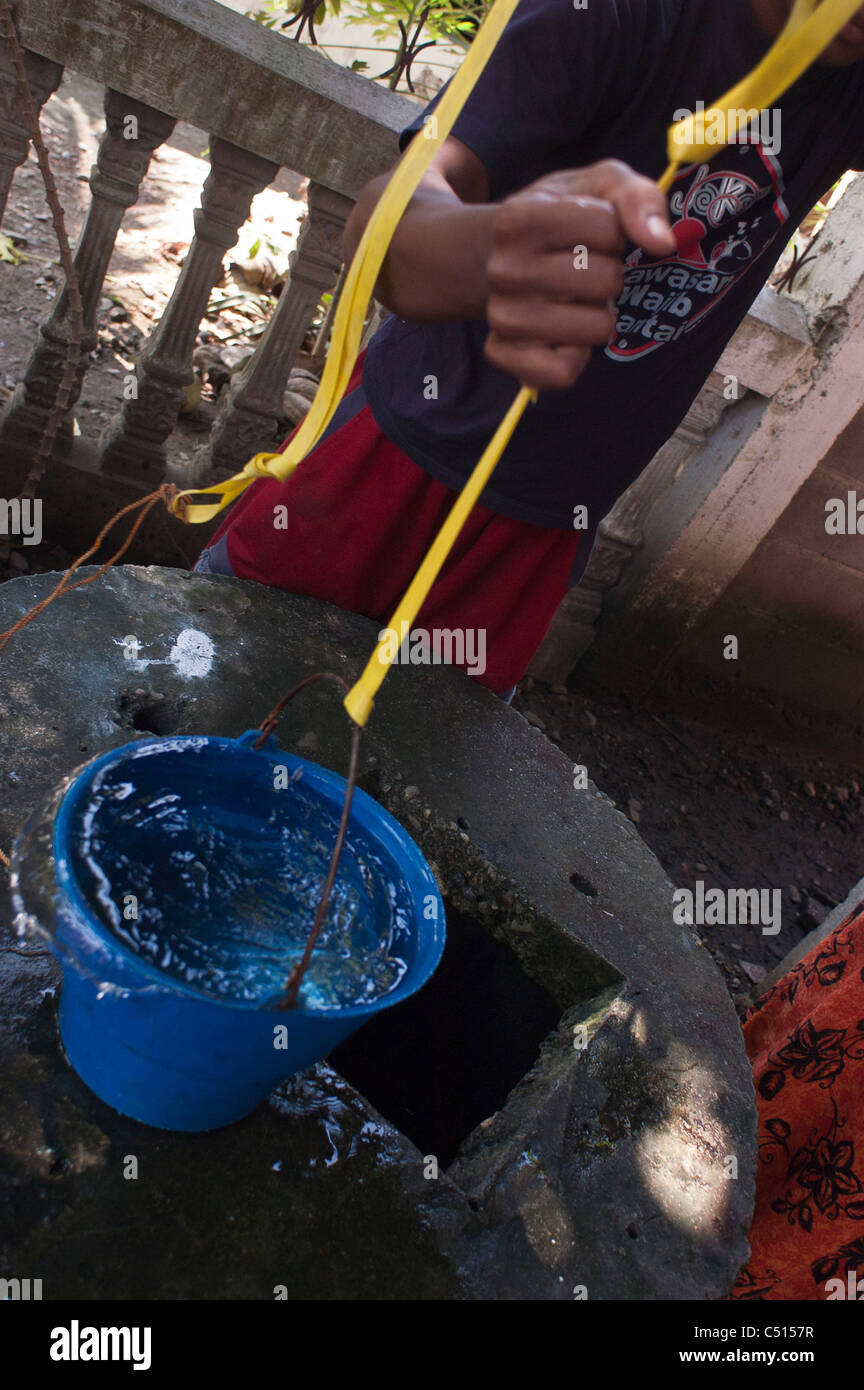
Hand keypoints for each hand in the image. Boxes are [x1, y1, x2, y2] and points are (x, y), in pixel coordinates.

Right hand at [484, 159, 675, 391]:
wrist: (504, 253)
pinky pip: (562, 373)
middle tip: (583, 270)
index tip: (589, 235)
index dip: (614, 233)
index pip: (610, 230)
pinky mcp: (503, 354)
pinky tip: (563, 334)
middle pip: (606, 282)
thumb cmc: (563, 217)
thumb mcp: (600, 185)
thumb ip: (637, 198)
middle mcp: (503, 269)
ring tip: (574, 299)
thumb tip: (662, 243)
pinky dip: (576, 357)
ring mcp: (501, 316)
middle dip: (609, 276)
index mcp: (518, 217)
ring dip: (598, 316)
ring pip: (595, 330)